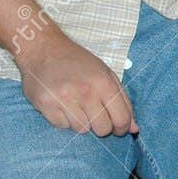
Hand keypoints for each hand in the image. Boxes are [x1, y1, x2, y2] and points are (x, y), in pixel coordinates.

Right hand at [16, 32, 136, 136]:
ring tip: (75, 104)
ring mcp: (64, 99)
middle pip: (102, 129)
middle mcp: (86, 92)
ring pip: (82, 130)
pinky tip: (61, 104)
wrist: (43, 48)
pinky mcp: (46, 105)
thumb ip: (122, 101)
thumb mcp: (105, 73)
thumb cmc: (77, 61)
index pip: (121, 119)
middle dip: (101, 126)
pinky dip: (63, 119)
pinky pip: (62, 126)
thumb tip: (134, 128)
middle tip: (95, 115)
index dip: (122, 128)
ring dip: (81, 121)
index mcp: (104, 83)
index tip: (118, 128)